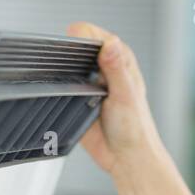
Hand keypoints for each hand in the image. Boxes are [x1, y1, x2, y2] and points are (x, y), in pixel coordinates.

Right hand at [65, 21, 161, 175]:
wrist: (126, 160)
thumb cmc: (135, 130)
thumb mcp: (126, 96)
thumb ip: (117, 69)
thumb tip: (110, 43)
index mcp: (120, 61)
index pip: (95, 35)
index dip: (83, 36)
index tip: (74, 42)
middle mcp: (104, 69)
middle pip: (78, 48)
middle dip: (69, 55)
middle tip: (71, 70)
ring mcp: (89, 84)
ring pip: (67, 67)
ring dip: (63, 73)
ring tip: (70, 86)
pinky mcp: (77, 100)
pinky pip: (61, 89)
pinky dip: (58, 89)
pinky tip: (63, 96)